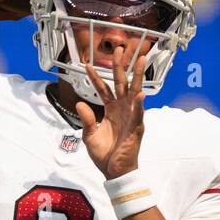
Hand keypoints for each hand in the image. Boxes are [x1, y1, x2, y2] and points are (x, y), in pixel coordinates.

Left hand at [76, 45, 146, 179]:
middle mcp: (122, 109)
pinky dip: (138, 104)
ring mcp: (131, 117)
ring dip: (137, 76)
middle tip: (120, 47)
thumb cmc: (104, 155)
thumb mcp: (90, 135)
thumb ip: (86, 118)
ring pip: (134, 92)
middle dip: (121, 65)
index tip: (87, 65)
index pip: (103, 89)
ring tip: (139, 60)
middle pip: (121, 83)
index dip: (96, 77)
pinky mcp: (136, 129)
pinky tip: (139, 93)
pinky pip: (138, 114)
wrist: (114, 171)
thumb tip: (80, 103)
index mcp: (111, 109)